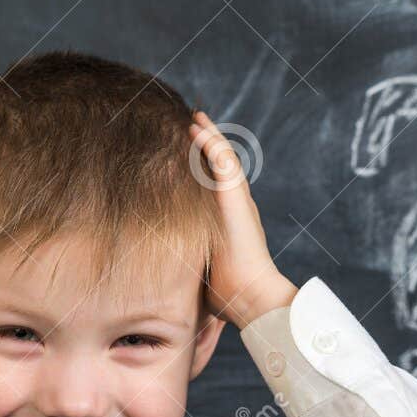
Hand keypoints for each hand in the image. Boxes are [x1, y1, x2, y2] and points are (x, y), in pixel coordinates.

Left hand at [188, 110, 297, 329]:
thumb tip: (165, 274)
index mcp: (231, 222)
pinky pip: (223, 162)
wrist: (251, 297)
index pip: (217, 189)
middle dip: (208, 146)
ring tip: (194, 118)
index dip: (205, 170)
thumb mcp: (201, 270)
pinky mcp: (236, 199)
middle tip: (193, 126)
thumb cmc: (228, 294)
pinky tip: (196, 128)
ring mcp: (239, 201)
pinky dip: (210, 142)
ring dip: (209, 136)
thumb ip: (190, 262)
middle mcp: (238, 207)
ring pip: (224, 158)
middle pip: (222, 168)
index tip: (189, 157)